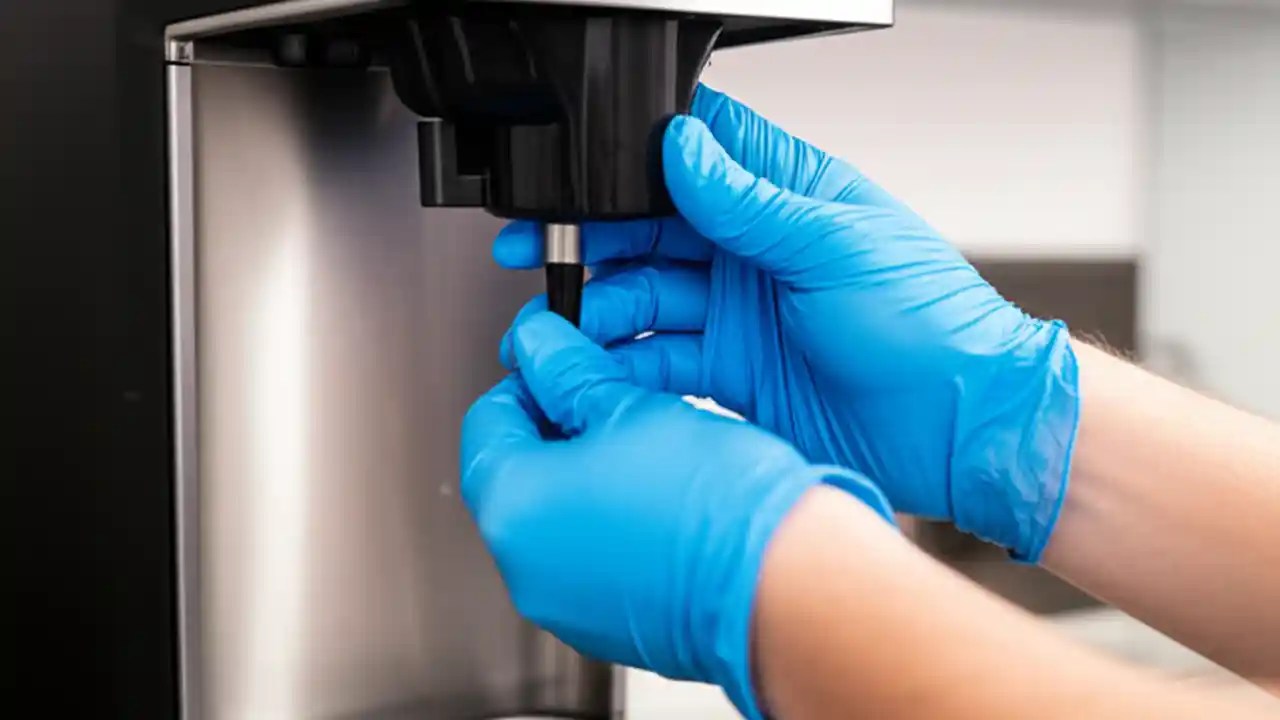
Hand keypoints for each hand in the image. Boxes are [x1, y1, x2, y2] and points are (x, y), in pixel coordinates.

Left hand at [461, 312, 892, 717]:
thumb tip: (542, 344)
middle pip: (519, 472)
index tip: (567, 364)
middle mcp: (525, 566)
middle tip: (613, 400)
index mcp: (513, 505)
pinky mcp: (607, 625)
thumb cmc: (715, 504)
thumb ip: (571, 371)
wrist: (783, 587)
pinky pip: (591, 560)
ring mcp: (564, 604)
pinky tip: (665, 501)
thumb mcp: (634, 407)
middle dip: (561, 428)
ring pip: (557, 518)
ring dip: (590, 476)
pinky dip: (614, 524)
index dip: (530, 380)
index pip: (488, 419)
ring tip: (651, 448)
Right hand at [492, 86, 1079, 561]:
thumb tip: (685, 148)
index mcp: (786, 200)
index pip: (695, 159)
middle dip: (594, 242)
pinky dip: (624, 368)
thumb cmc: (930, 323)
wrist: (960, 427)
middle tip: (545, 256)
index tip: (579, 182)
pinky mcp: (733, 375)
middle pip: (652, 233)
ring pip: (647, 301)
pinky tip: (597, 370)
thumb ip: (751, 202)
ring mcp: (741, 316)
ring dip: (600, 311)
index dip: (632, 164)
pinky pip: (661, 364)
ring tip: (561, 327)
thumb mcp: (834, 246)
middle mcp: (755, 254)